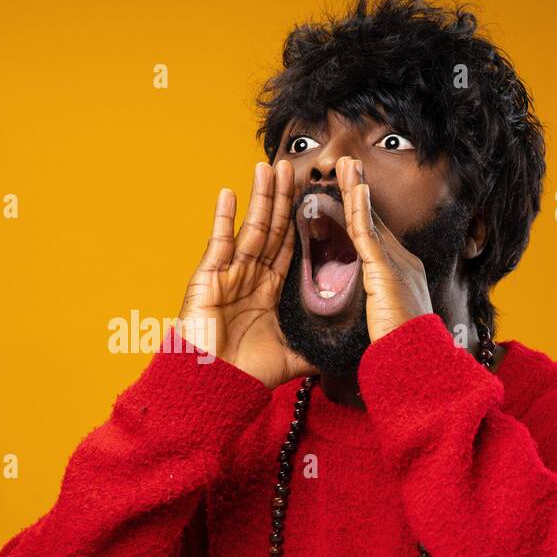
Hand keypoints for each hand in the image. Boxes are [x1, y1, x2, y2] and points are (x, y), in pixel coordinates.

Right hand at [177, 160, 321, 388]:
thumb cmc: (246, 375)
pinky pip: (219, 242)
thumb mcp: (293, 358)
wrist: (212, 388)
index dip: (302, 222)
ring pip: (250, 228)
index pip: (290, 248)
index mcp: (269, 292)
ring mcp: (228, 275)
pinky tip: (229, 193)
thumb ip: (318, 347)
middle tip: (293, 167)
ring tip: (269, 167)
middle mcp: (250, 278)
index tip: (315, 197)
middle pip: (272, 230)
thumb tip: (349, 351)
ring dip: (260, 197)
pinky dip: (223, 217)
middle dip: (283, 199)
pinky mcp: (208, 278)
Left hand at [339, 156, 434, 340]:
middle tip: (347, 163)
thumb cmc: (402, 351)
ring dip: (357, 189)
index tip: (350, 190)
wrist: (418, 362)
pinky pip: (368, 234)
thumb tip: (370, 308)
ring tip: (346, 164)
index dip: (361, 212)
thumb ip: (377, 308)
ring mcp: (396, 263)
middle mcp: (402, 262)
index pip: (373, 236)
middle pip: (373, 219)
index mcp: (399, 273)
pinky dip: (359, 210)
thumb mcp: (386, 323)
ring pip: (370, 219)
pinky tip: (353, 189)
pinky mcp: (386, 270)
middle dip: (358, 190)